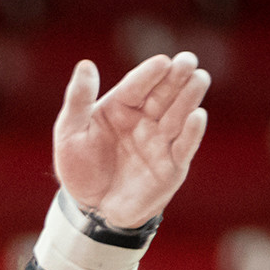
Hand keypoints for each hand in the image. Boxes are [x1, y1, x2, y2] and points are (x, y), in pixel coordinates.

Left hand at [51, 52, 210, 228]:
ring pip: (178, 115)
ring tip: (199, 78)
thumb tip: (85, 64)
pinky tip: (197, 115)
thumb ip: (78, 100)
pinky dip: (192, 132)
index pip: (137, 85)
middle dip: (177, 77)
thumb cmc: (79, 167)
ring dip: (190, 97)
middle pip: (164, 95)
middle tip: (189, 60)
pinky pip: (184, 146)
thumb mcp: (70, 132)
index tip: (163, 61)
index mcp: (120, 107)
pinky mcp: (172, 165)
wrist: (90, 209)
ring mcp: (160, 142)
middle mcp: (144, 120)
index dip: (150, 73)